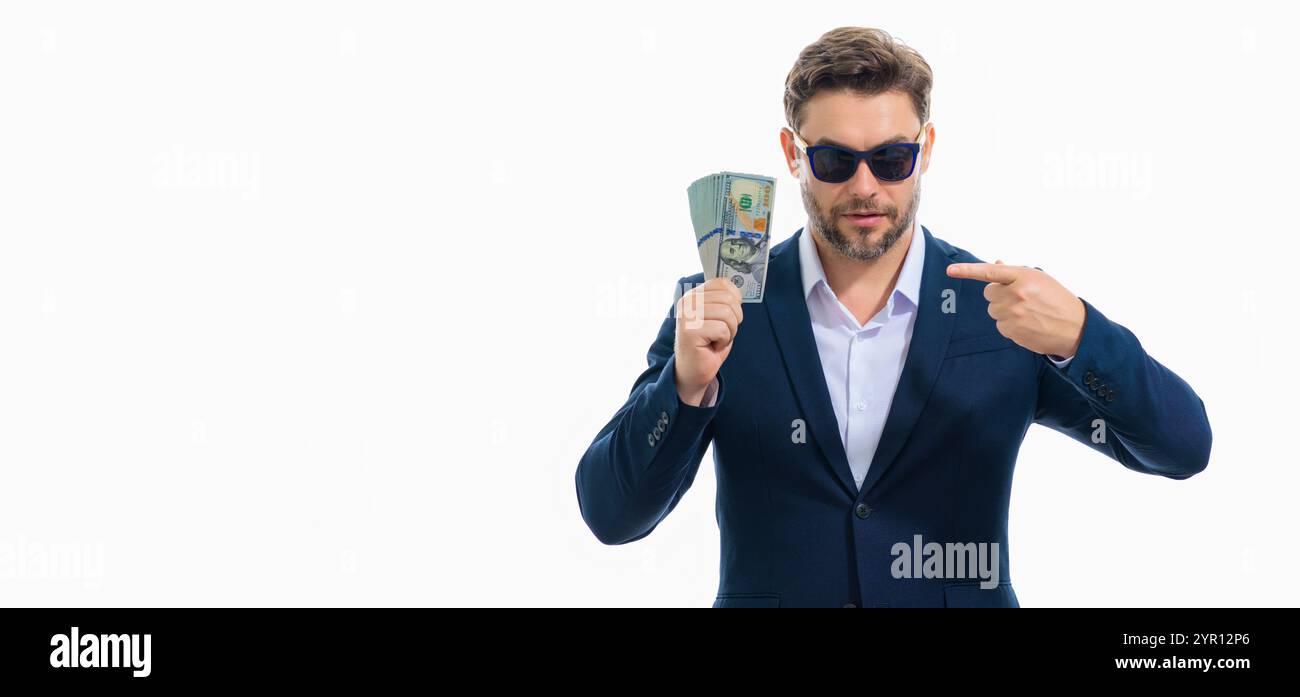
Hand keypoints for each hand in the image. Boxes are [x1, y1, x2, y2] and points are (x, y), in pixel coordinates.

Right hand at [673, 278, 742, 405]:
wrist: (694, 371)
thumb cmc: (708, 345)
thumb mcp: (718, 317)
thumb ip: (725, 301)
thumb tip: (737, 292)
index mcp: (693, 294)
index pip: (723, 283)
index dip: (734, 301)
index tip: (726, 317)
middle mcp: (687, 301)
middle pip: (729, 299)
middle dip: (734, 320)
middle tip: (722, 333)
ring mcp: (686, 315)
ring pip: (727, 313)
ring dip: (729, 332)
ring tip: (716, 340)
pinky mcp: (689, 331)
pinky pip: (722, 329)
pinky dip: (723, 341)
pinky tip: (711, 347)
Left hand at [945, 260, 1084, 357]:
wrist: (1075, 327)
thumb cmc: (1056, 299)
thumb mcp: (1040, 279)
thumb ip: (1015, 273)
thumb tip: (994, 261)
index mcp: (1024, 276)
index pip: (990, 271)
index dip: (968, 271)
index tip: (950, 270)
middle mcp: (1016, 294)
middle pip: (989, 293)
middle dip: (999, 294)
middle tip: (1019, 298)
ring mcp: (1013, 314)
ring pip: (993, 310)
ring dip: (1004, 310)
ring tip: (1027, 312)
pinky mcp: (1012, 331)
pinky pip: (1000, 325)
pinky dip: (1010, 324)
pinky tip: (1027, 324)